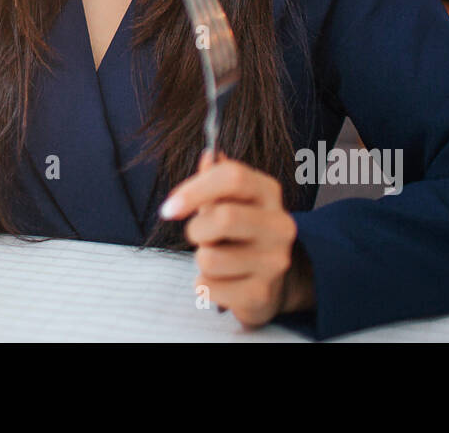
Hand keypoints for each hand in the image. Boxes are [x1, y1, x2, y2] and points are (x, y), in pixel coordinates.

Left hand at [159, 149, 312, 326]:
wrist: (272, 282)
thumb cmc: (241, 233)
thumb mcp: (231, 201)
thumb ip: (216, 179)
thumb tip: (209, 155)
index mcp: (268, 192)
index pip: (233, 176)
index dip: (195, 189)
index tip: (169, 208)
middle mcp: (279, 225)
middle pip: (224, 217)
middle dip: (197, 229)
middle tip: (198, 236)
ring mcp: (274, 261)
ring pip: (210, 258)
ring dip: (201, 259)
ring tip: (217, 258)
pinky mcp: (261, 293)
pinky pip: (210, 287)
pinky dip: (205, 285)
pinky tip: (222, 281)